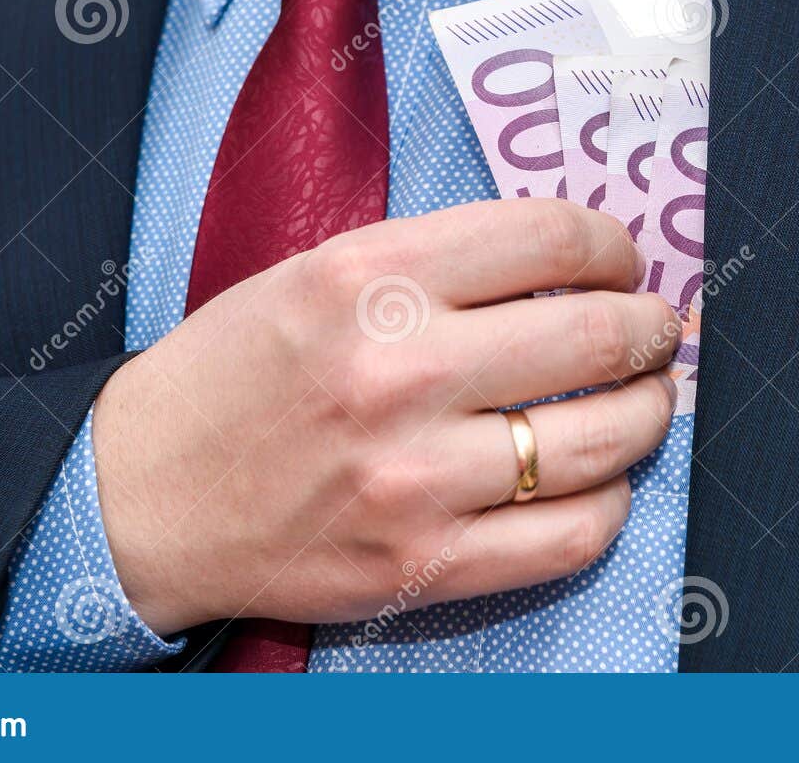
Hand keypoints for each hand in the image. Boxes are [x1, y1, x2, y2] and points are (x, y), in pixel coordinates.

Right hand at [92, 198, 679, 634]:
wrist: (143, 493)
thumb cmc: (236, 370)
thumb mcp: (317, 271)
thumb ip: (437, 259)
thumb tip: (571, 260)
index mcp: (369, 277)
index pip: (551, 237)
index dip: (613, 246)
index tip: (619, 261)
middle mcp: (398, 371)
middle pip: (595, 334)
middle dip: (650, 327)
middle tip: (654, 329)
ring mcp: (415, 475)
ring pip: (601, 439)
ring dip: (648, 412)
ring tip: (644, 399)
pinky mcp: (422, 562)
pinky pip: (570, 535)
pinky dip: (609, 501)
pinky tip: (598, 477)